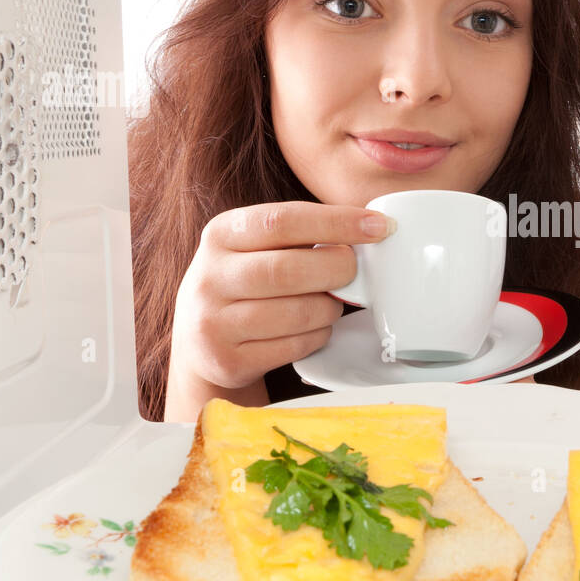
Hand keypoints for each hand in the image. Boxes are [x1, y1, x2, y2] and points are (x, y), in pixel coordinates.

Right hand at [164, 201, 393, 421]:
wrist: (200, 340)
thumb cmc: (245, 282)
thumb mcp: (254, 246)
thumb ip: (299, 234)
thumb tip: (367, 228)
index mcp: (221, 234)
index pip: (283, 220)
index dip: (336, 222)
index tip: (379, 226)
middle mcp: (210, 276)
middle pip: (289, 270)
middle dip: (337, 269)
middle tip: (355, 272)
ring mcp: (214, 322)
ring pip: (297, 313)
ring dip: (330, 308)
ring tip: (331, 303)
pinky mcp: (228, 360)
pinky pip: (295, 346)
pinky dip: (318, 335)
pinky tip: (315, 328)